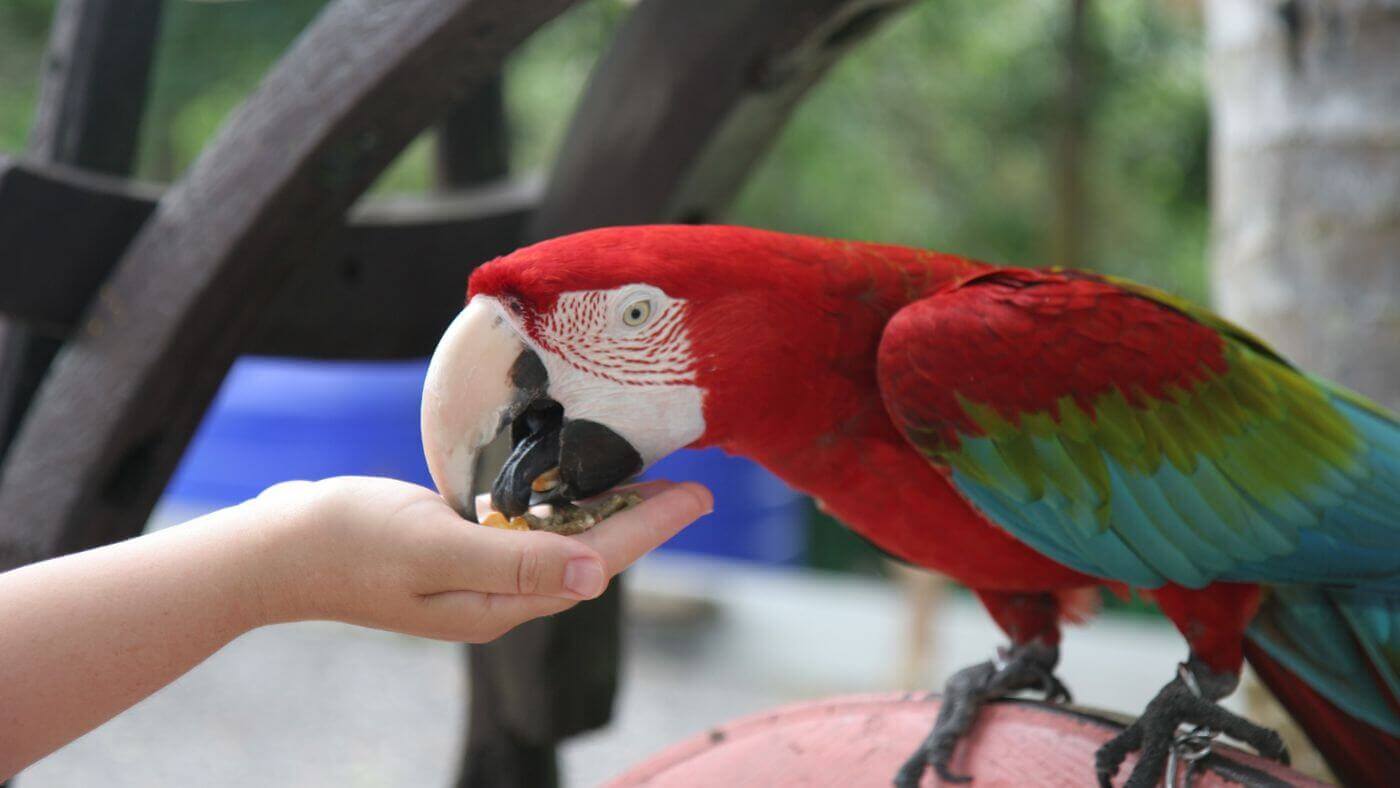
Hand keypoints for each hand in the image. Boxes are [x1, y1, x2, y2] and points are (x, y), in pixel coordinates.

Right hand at [246, 477, 711, 641]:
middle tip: (689, 482)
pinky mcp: (456, 552)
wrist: (274, 548)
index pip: (596, 563)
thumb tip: (597, 572)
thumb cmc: (346, 540)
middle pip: (590, 557)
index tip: (699, 496)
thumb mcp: (434, 544)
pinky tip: (570, 483)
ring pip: (562, 545)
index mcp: (497, 603)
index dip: (651, 528)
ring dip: (605, 513)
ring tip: (646, 477)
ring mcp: (475, 577)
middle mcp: (495, 597)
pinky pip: (527, 532)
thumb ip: (515, 557)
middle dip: (642, 522)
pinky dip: (558, 507)